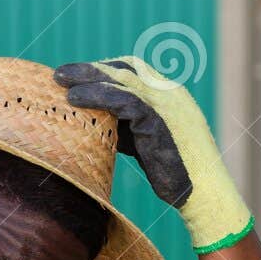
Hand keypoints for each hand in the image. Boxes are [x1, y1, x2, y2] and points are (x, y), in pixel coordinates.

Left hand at [52, 55, 253, 253]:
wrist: (201, 191)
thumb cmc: (172, 171)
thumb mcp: (144, 142)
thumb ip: (125, 127)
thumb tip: (95, 122)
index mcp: (168, 94)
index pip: (132, 70)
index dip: (103, 71)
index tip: (77, 78)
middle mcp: (169, 92)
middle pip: (126, 68)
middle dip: (91, 68)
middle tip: (61, 73)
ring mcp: (166, 103)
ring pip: (123, 80)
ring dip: (89, 77)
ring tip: (60, 80)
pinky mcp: (158, 120)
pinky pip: (125, 100)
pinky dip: (98, 96)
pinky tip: (75, 99)